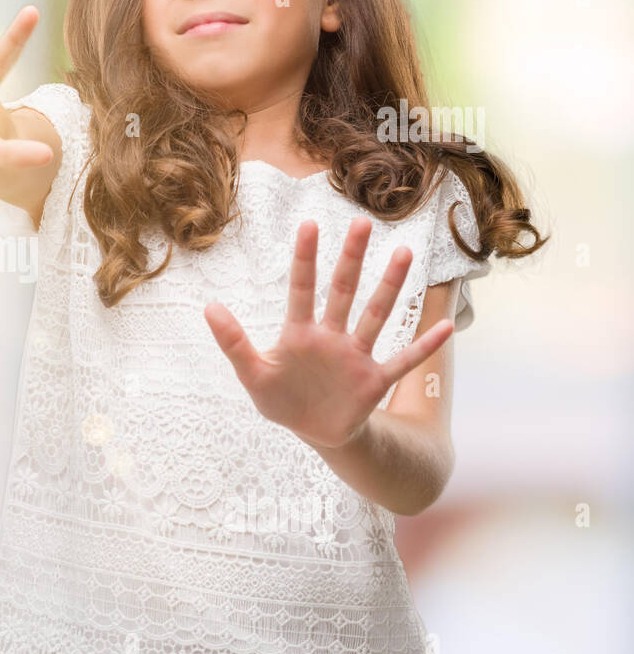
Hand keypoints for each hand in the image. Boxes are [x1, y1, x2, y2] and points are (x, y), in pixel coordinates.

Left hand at [202, 216, 453, 448]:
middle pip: (342, 291)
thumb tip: (209, 306)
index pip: (301, 289)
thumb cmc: (281, 398)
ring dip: (389, 286)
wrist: (313, 432)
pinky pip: (403, 361)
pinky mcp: (374, 381)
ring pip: (376, 315)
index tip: (308, 225)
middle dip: (350, 259)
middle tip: (360, 222)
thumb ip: (233, 342)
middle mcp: (331, 337)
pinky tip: (445, 327)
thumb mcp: (252, 374)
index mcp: (299, 333)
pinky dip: (423, 347)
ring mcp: (356, 356)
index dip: (304, 259)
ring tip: (402, 253)